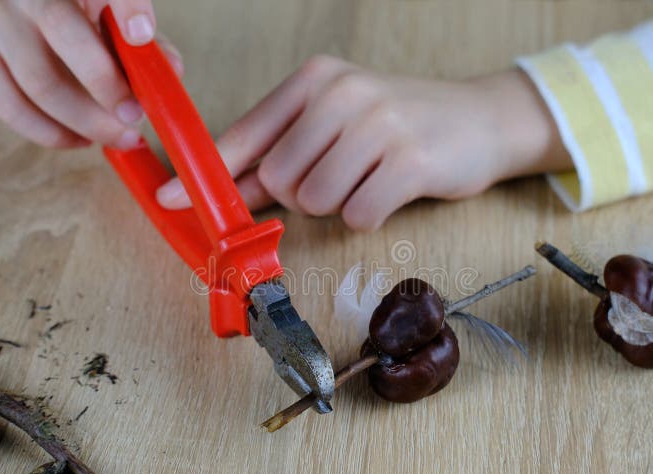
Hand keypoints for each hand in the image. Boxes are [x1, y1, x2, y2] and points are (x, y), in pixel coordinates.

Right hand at [0, 0, 182, 148]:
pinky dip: (50, 133)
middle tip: (134, 118)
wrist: (22, 18)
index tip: (142, 35)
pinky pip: (9, 105)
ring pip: (38, 79)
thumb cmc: (87, 28)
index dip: (125, 4)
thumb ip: (149, 49)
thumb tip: (170, 73)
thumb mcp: (121, 29)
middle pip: (61, 29)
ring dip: (84, 121)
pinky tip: (79, 140)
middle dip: (105, 84)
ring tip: (117, 137)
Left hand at [156, 56, 569, 230]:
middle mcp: (342, 94)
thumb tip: (217, 192)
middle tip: (340, 175)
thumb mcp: (334, 123)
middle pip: (279, 179)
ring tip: (368, 178)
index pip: (245, 135)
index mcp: (314, 80)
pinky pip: (359, 215)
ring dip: (338, 205)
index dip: (207, 174)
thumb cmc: (399, 124)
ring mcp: (378, 124)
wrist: (481, 120)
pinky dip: (370, 215)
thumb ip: (276, 155)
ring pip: (316, 200)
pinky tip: (390, 190)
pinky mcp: (410, 160)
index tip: (171, 197)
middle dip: (302, 194)